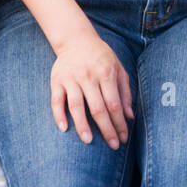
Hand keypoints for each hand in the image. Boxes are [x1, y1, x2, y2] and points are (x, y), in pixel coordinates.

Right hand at [50, 28, 133, 148]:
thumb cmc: (102, 57)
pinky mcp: (56, 81)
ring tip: (88, 141)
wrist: (77, 40)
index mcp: (107, 74)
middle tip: (112, 146)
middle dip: (106, 129)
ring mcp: (71, 79)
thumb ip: (125, 92)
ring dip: (82, 124)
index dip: (119, 123)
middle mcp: (89, 77)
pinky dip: (58, 115)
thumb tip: (129, 116)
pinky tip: (64, 128)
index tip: (123, 138)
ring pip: (77, 105)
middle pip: (98, 107)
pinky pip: (56, 100)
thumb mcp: (119, 69)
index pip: (114, 104)